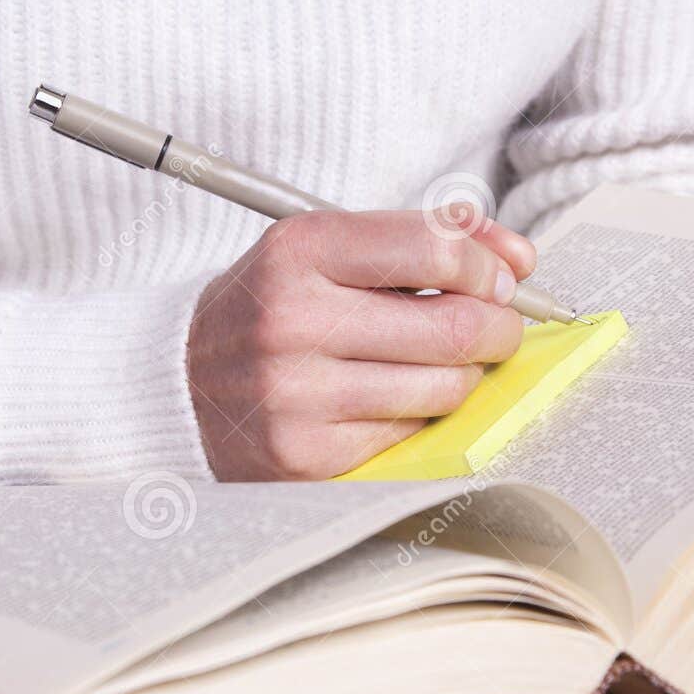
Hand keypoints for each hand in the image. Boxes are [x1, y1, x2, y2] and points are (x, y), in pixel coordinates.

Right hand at [188, 209, 536, 479]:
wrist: (175, 384)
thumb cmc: (268, 308)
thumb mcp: (326, 249)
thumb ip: (423, 237)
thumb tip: (517, 255)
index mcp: (300, 250)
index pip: (436, 250)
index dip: (490, 267)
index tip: (500, 279)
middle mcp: (294, 319)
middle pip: (455, 327)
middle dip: (498, 327)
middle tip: (495, 326)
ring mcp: (298, 394)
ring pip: (443, 388)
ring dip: (463, 375)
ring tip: (440, 361)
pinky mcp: (306, 455)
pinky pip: (408, 434)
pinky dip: (418, 415)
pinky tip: (394, 397)